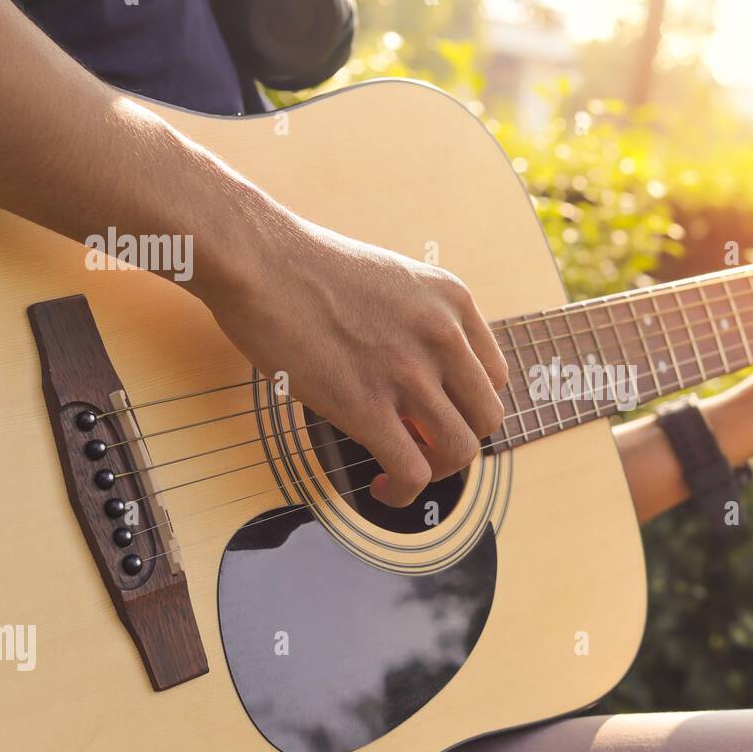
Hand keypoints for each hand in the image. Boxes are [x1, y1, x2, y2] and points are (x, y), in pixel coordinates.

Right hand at [199, 215, 508, 506]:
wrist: (257, 258)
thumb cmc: (309, 269)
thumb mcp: (393, 281)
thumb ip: (421, 325)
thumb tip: (425, 386)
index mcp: (453, 300)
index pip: (496, 376)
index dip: (468, 405)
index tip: (435, 414)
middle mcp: (442, 335)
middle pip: (488, 417)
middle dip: (458, 441)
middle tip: (422, 447)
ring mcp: (407, 371)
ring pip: (460, 451)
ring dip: (436, 472)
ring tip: (402, 469)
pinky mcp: (365, 405)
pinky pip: (412, 472)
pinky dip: (403, 493)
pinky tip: (381, 486)